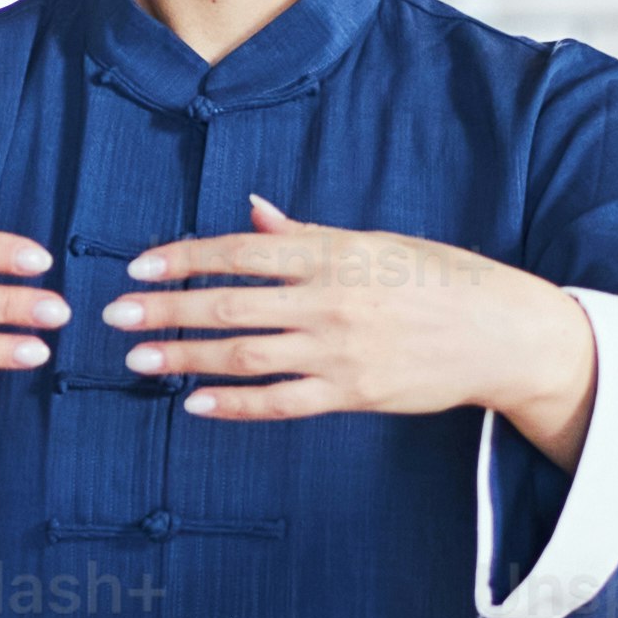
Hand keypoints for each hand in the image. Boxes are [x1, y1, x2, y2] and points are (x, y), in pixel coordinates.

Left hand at [109, 196, 599, 458]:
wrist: (500, 333)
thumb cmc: (435, 279)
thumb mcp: (373, 244)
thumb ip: (306, 235)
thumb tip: (251, 212)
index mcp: (332, 252)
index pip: (241, 251)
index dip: (184, 257)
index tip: (139, 267)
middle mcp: (330, 299)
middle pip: (230, 304)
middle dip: (168, 311)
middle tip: (117, 318)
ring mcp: (340, 349)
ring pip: (246, 355)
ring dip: (187, 359)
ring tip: (141, 362)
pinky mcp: (352, 393)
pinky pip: (281, 402)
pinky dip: (235, 405)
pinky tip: (195, 404)